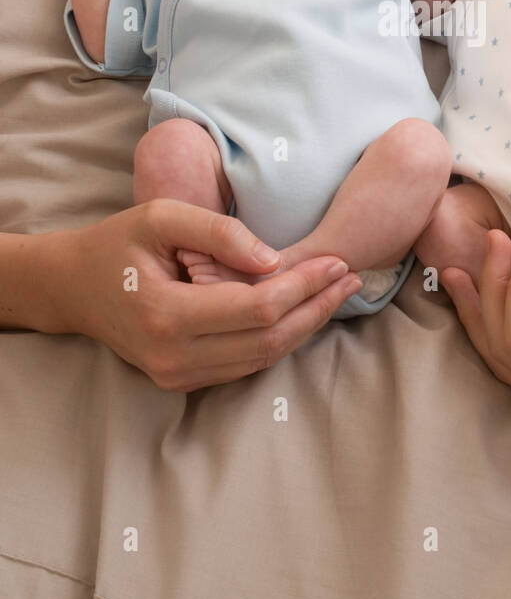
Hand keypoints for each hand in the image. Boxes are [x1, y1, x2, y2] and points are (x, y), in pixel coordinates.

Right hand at [48, 201, 362, 390]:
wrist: (73, 287)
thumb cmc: (119, 243)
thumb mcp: (161, 217)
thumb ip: (219, 233)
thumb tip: (274, 259)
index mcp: (167, 314)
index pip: (258, 308)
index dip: (305, 286)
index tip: (337, 261)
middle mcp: (173, 357)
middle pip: (269, 339)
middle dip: (317, 307)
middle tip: (350, 276)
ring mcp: (177, 376)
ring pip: (263, 358)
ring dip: (306, 326)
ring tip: (337, 291)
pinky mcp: (182, 381)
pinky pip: (245, 364)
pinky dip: (280, 338)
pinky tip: (303, 311)